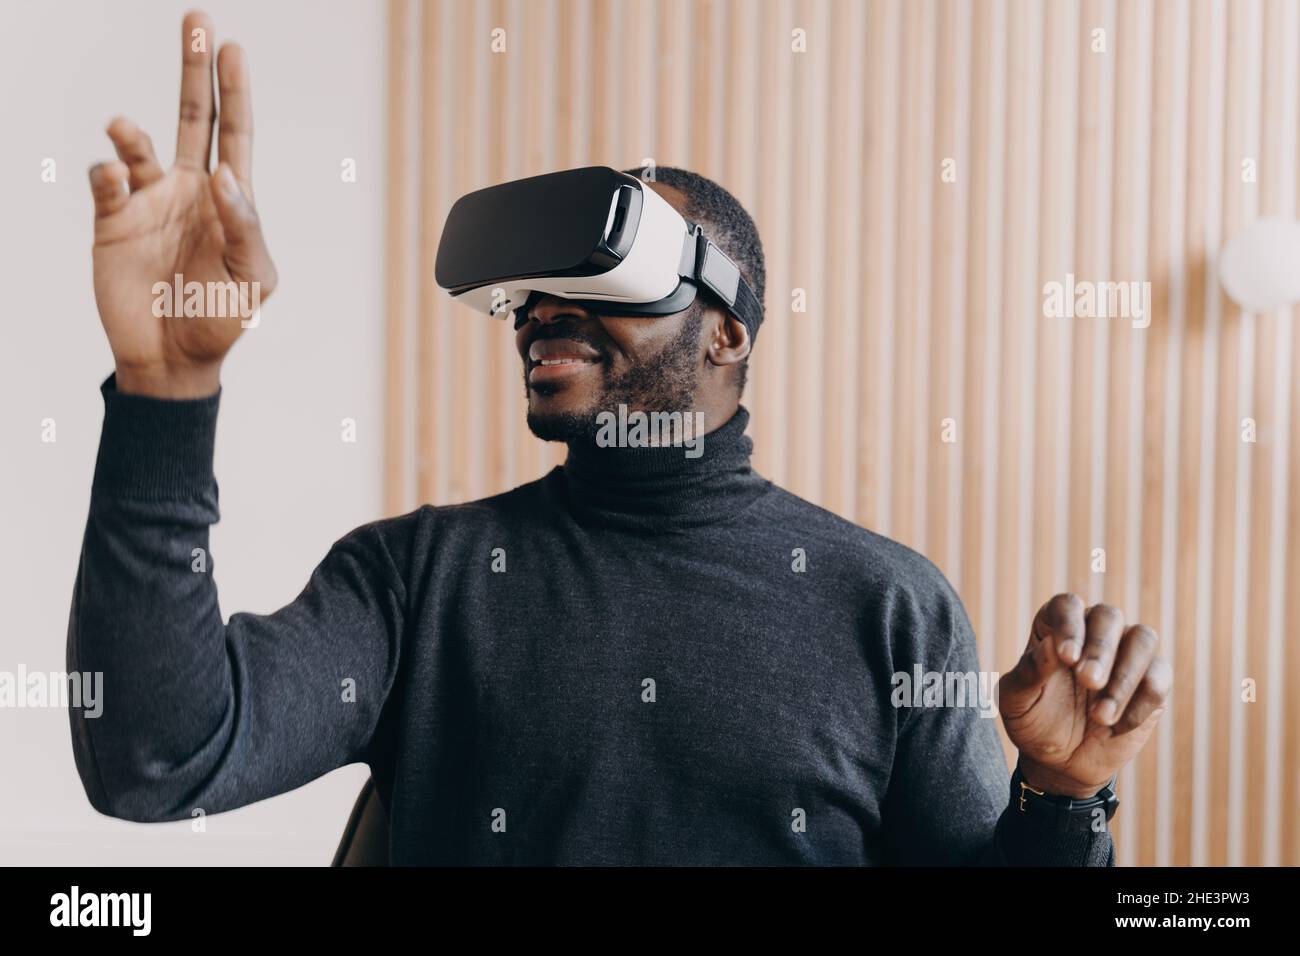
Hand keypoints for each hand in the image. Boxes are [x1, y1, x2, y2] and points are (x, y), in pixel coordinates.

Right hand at [89, 10, 276, 397]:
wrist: (173, 360)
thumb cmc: (222, 319)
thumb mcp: (252, 279)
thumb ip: (245, 227)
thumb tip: (224, 175)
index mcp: (229, 200)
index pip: (235, 135)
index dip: (234, 92)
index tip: (233, 48)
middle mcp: (189, 191)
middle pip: (193, 118)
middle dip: (194, 70)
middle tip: (197, 22)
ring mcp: (149, 203)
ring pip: (139, 148)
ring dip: (131, 134)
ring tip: (123, 130)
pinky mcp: (112, 222)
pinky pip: (106, 185)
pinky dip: (106, 173)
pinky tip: (112, 174)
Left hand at [998, 593, 1172, 798]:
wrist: (1060, 761)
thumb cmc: (1033, 721)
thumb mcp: (1017, 701)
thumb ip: (1030, 672)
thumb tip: (1052, 646)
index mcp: (1055, 627)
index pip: (1067, 605)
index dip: (1069, 625)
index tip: (1066, 656)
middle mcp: (1093, 630)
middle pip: (1109, 616)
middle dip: (1101, 649)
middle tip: (1089, 682)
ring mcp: (1127, 652)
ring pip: (1143, 639)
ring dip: (1124, 677)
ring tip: (1101, 716)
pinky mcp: (1152, 680)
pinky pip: (1158, 678)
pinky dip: (1140, 704)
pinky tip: (1114, 727)